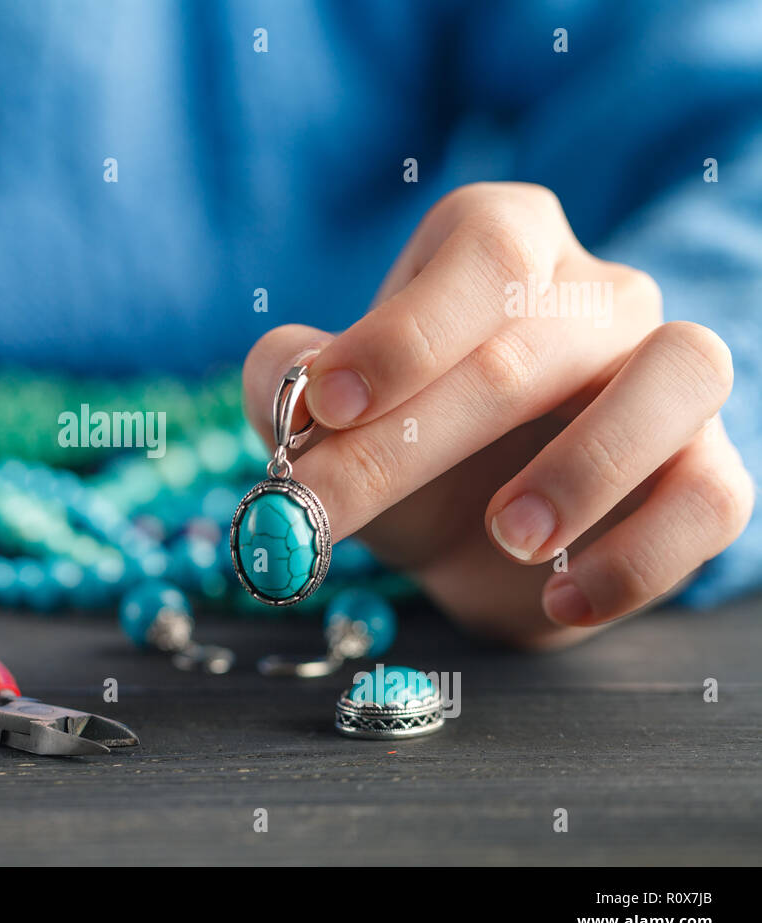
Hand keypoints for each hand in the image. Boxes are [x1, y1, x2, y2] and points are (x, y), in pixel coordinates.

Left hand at [243, 183, 752, 646]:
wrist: (469, 536)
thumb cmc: (400, 446)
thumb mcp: (325, 415)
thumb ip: (287, 380)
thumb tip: (298, 388)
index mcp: (501, 246)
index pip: (482, 252)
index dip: (404, 330)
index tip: (331, 407)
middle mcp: (597, 293)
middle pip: (530, 342)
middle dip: (414, 443)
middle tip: (328, 512)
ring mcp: (665, 374)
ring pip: (682, 372)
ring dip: (588, 463)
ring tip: (506, 536)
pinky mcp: (705, 466)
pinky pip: (715, 495)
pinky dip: (641, 556)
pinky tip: (562, 598)